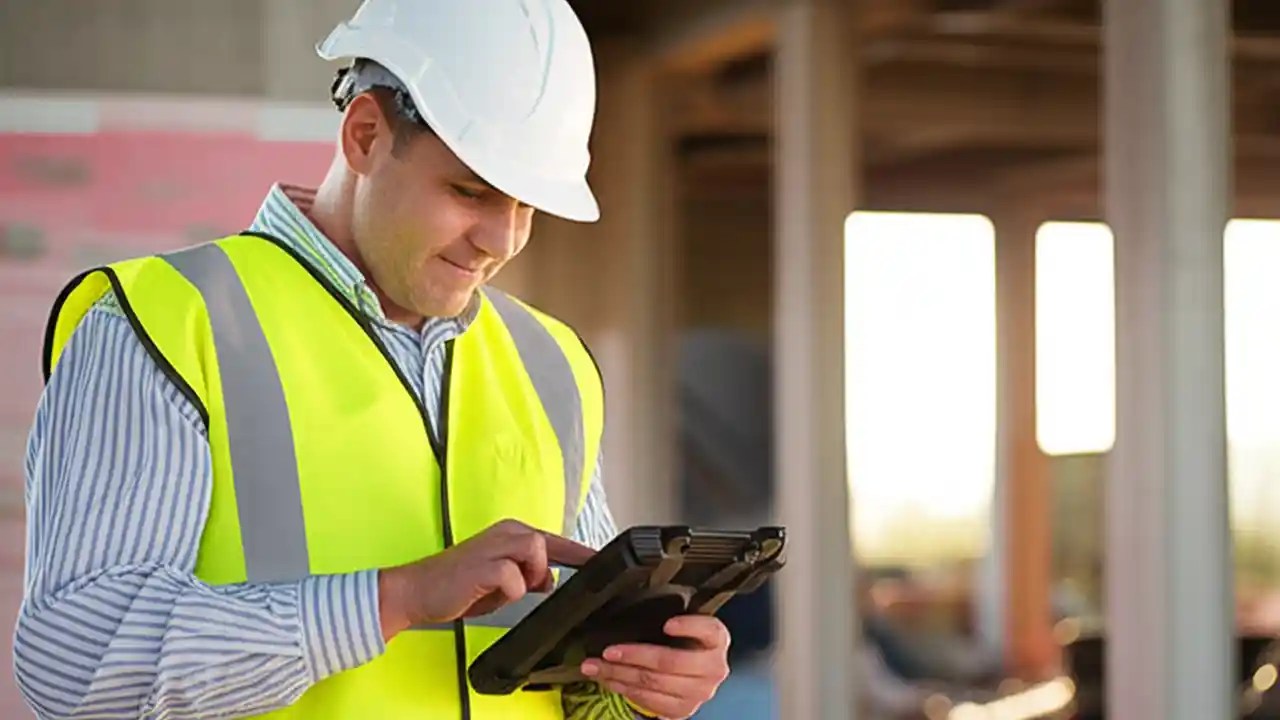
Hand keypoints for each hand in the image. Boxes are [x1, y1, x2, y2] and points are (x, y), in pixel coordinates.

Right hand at [377, 519, 594, 640]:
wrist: (418, 591)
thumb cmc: (458, 586)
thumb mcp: (501, 581)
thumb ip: (528, 576)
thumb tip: (550, 579)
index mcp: (511, 533)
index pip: (555, 541)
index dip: (579, 554)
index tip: (600, 564)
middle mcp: (505, 532)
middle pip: (548, 544)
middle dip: (545, 570)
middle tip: (529, 587)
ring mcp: (495, 545)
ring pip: (537, 553)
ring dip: (527, 578)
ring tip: (504, 588)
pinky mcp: (485, 564)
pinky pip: (516, 579)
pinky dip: (510, 591)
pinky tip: (490, 593)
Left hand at [580, 615, 730, 718]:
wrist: (694, 674)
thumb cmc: (683, 640)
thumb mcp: (684, 622)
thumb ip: (670, 610)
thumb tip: (629, 594)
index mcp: (717, 639)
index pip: (709, 630)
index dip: (689, 627)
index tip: (666, 624)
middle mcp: (713, 668)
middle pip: (670, 662)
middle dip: (634, 655)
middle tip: (608, 651)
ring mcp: (700, 692)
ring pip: (653, 683)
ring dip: (619, 674)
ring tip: (594, 666)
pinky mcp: (683, 710)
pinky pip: (649, 701)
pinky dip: (623, 689)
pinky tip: (608, 679)